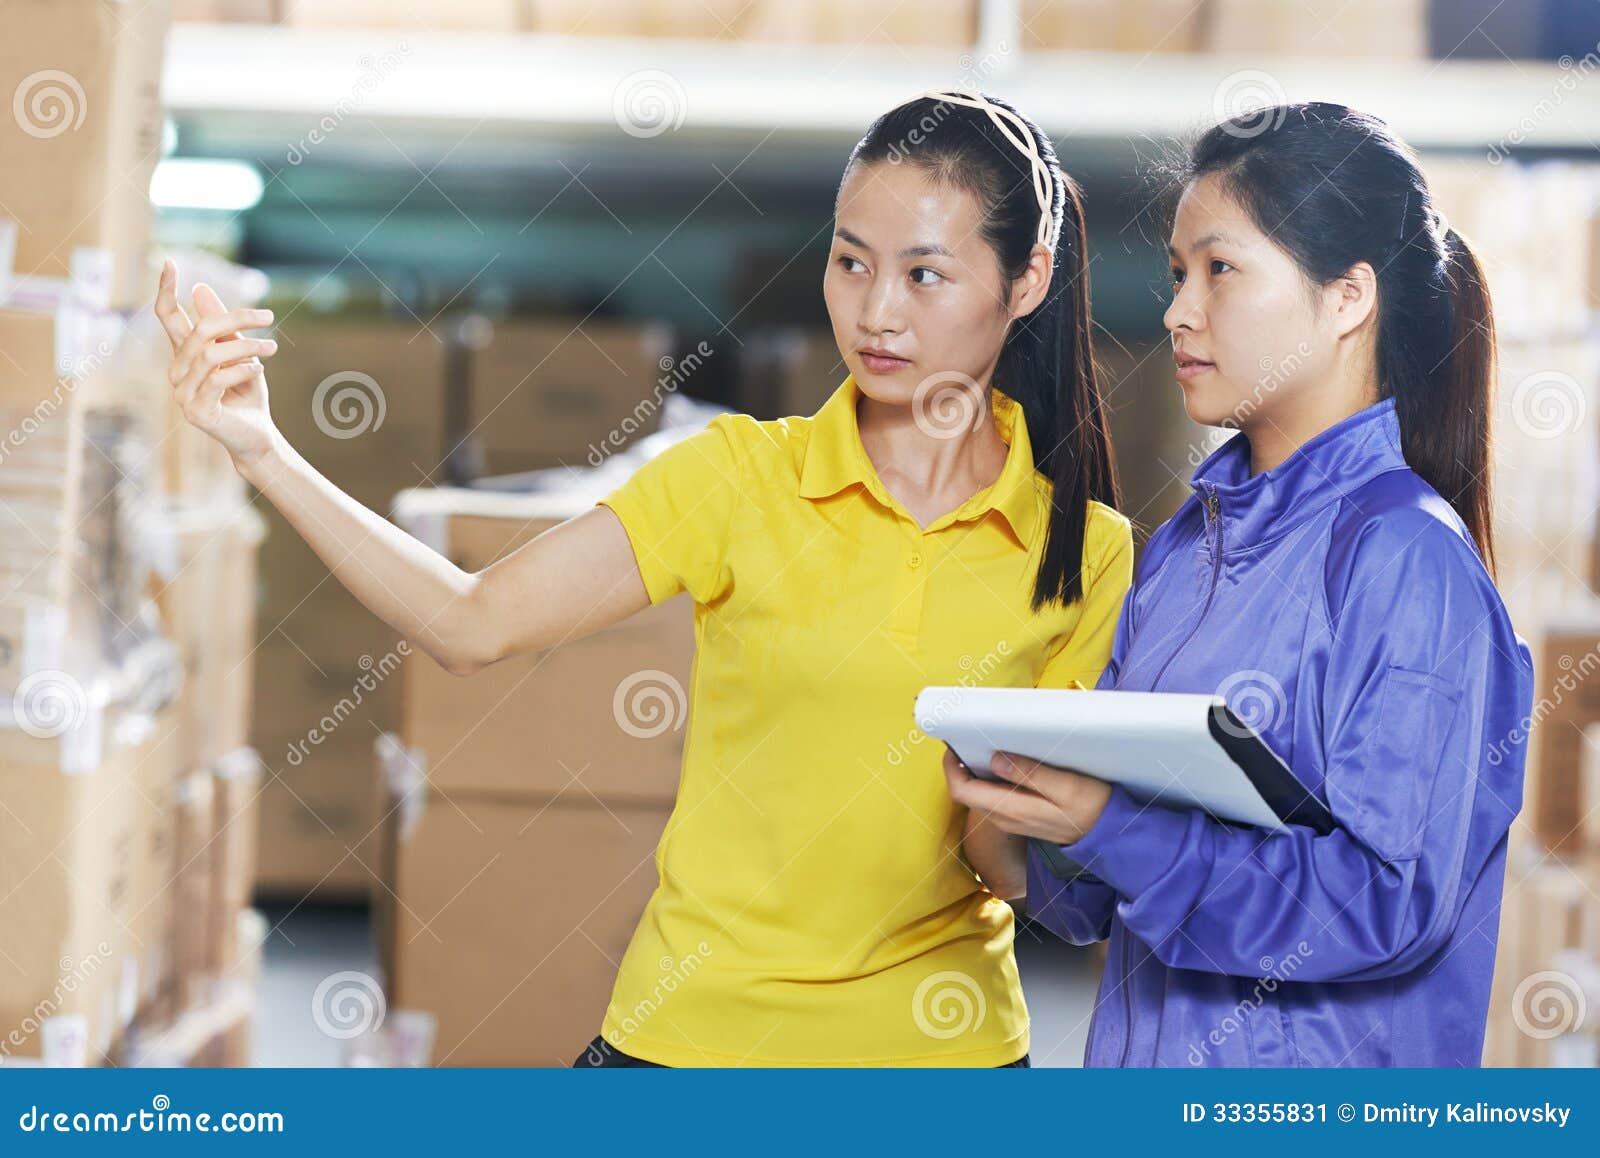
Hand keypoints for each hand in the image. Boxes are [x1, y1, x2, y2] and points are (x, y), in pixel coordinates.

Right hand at [154, 259, 279, 468]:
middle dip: (237, 319)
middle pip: (200, 331)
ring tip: (272, 348)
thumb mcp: (239, 353)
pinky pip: (218, 379)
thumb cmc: (247, 393)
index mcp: (184, 354)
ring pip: (212, 355)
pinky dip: (242, 370)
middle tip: (269, 316)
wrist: (257, 434)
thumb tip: (199, 289)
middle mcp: (176, 371)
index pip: (167, 317)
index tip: (170, 261)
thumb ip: (222, 326)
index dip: (166, 289)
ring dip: (247, 347)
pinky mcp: (195, 411)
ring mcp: (182, 393)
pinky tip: (257, 370)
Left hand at [942, 745, 1111, 847]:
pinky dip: (992, 778)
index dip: (951, 767)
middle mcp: (1004, 818)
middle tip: (970, 737)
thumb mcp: (1066, 786)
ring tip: (986, 744)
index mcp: (1011, 809)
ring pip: (979, 794)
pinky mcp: (1019, 816)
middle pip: (967, 791)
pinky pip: (994, 796)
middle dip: (962, 764)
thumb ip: (1029, 773)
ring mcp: (1010, 819)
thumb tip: (995, 758)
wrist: (1107, 835)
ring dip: (977, 770)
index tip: (953, 744)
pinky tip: (1005, 761)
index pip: (962, 791)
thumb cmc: (1091, 807)